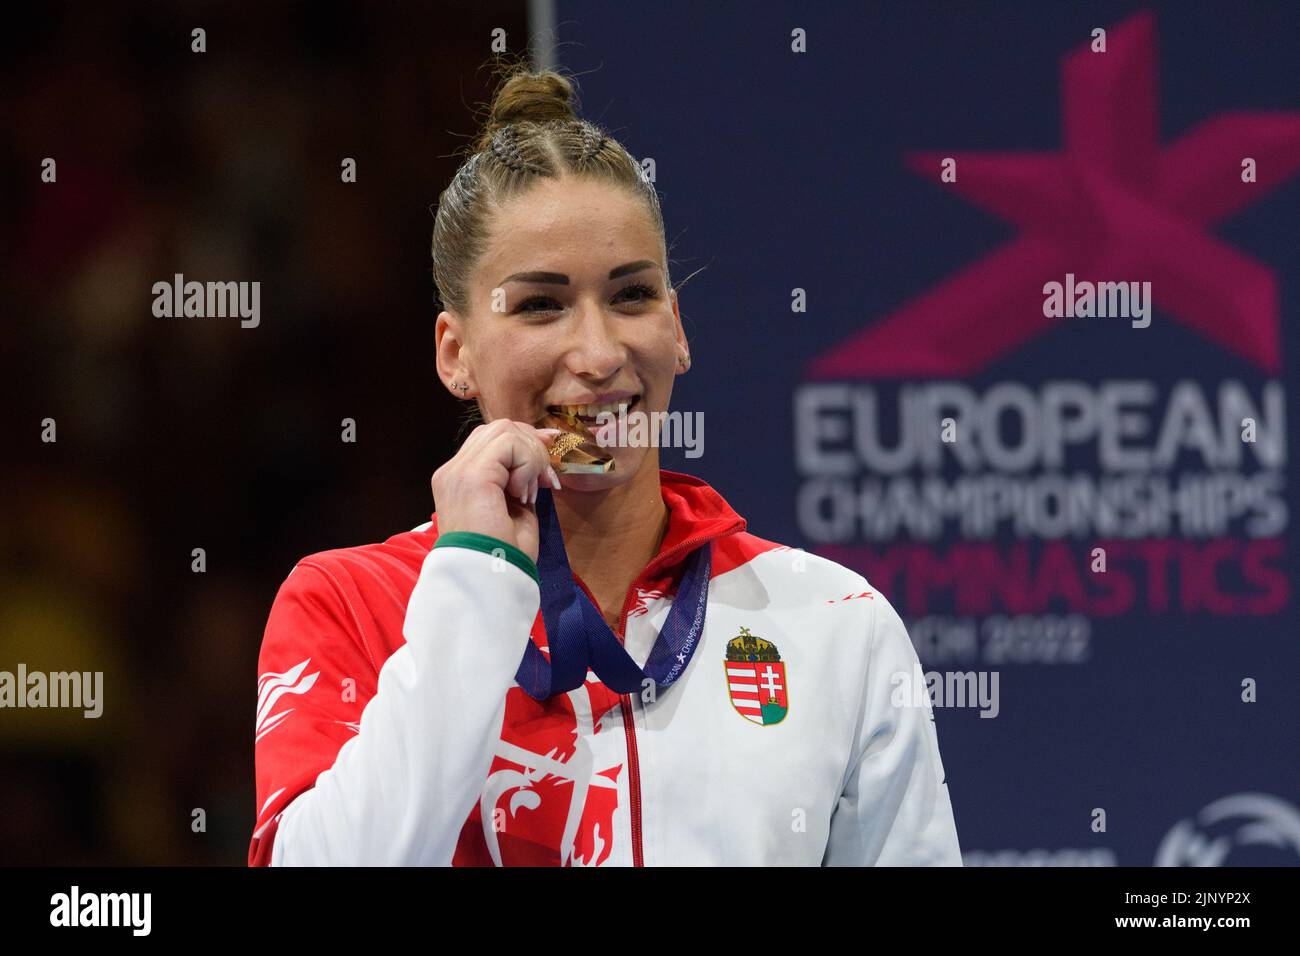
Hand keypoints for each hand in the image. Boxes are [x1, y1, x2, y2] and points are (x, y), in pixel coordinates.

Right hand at [431, 420, 562, 562]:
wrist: (488, 582)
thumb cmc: (502, 557)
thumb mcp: (515, 510)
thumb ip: (519, 481)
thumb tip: (540, 457)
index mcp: (458, 480)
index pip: (491, 440)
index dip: (525, 443)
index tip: (549, 462)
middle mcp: (452, 472)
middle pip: (498, 428)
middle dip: (531, 446)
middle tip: (546, 479)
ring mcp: (457, 472)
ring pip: (505, 430)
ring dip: (530, 456)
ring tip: (532, 491)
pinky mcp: (471, 476)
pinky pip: (509, 445)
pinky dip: (527, 464)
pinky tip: (524, 494)